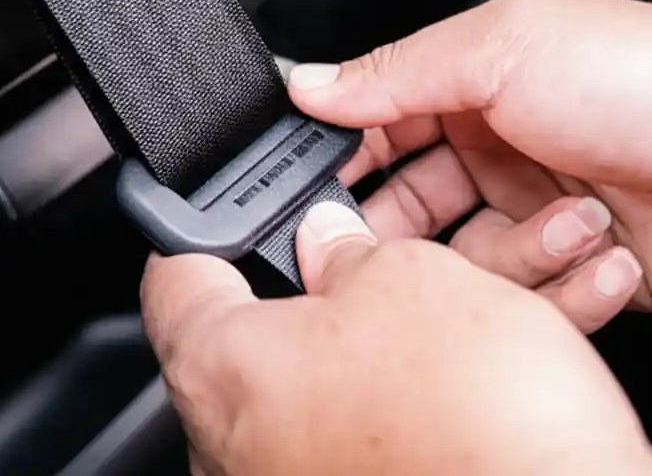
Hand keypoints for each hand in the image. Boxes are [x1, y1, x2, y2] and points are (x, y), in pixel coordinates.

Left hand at [142, 203, 651, 474]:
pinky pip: (356, 435)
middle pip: (244, 335)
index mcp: (217, 369)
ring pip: (312, 385)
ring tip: (430, 317)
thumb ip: (346, 247)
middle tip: (355, 256)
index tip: (234, 207)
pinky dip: (399, 398)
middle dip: (304, 287)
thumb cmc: (478, 420)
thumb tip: (330, 241)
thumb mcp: (409, 276)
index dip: (207, 224)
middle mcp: (231, 444)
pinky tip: (454, 378)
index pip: (172, 274)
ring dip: (368, 343)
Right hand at [289, 0, 651, 316]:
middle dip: (403, 231)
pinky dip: (560, 283)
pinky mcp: (575, 269)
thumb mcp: (502, 49)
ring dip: (512, 253)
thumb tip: (306, 84)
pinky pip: (527, 300)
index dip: (339, 163)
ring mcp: (536, 211)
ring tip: (569, 219)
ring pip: (463, 265)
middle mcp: (497, 148)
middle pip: (405, 208)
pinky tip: (602, 248)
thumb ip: (393, 71)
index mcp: (470, 85)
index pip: (372, 129)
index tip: (313, 194)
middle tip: (402, 243)